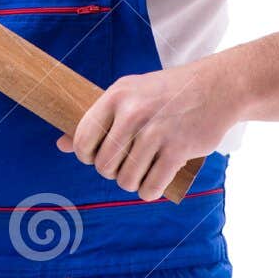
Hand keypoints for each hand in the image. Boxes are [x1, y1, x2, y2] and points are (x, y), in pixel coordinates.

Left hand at [56, 58, 242, 200]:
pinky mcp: (178, 150)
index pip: (83, 140)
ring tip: (142, 173)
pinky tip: (154, 183)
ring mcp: (156, 131)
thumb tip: (61, 145)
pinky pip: (151, 187)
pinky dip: (150, 191)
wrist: (217, 86)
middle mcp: (132, 112)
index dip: (87, 156)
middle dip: (113, 172)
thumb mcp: (129, 94)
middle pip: (104, 165)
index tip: (100, 156)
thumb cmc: (167, 93)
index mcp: (116, 95)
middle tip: (128, 164)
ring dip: (133, 183)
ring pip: (126, 180)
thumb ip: (97, 119)